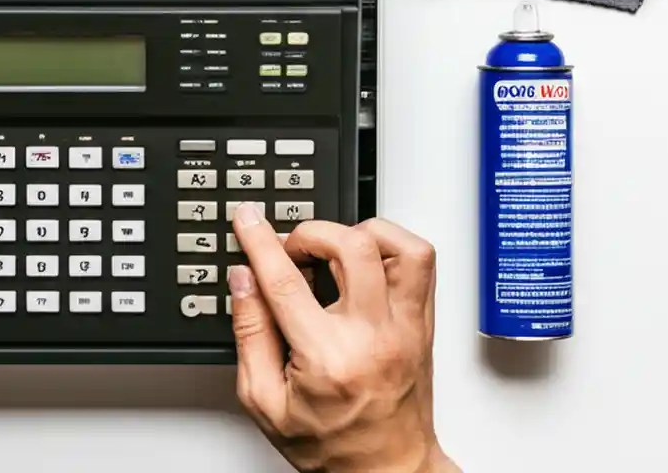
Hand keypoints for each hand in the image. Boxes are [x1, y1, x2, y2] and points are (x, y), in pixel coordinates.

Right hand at [228, 205, 458, 472]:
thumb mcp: (265, 401)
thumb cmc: (331, 446)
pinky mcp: (423, 324)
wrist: (386, 470)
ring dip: (360, 232)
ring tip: (335, 249)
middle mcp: (373, 336)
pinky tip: (367, 259)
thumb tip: (244, 281)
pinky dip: (392, 245)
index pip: (286, 281)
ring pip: (399, 247)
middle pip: (351, 247)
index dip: (260, 242)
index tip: (247, 219)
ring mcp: (405, 327)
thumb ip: (250, 334)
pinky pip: (422, 262)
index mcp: (328, 358)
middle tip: (292, 249)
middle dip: (311, 233)